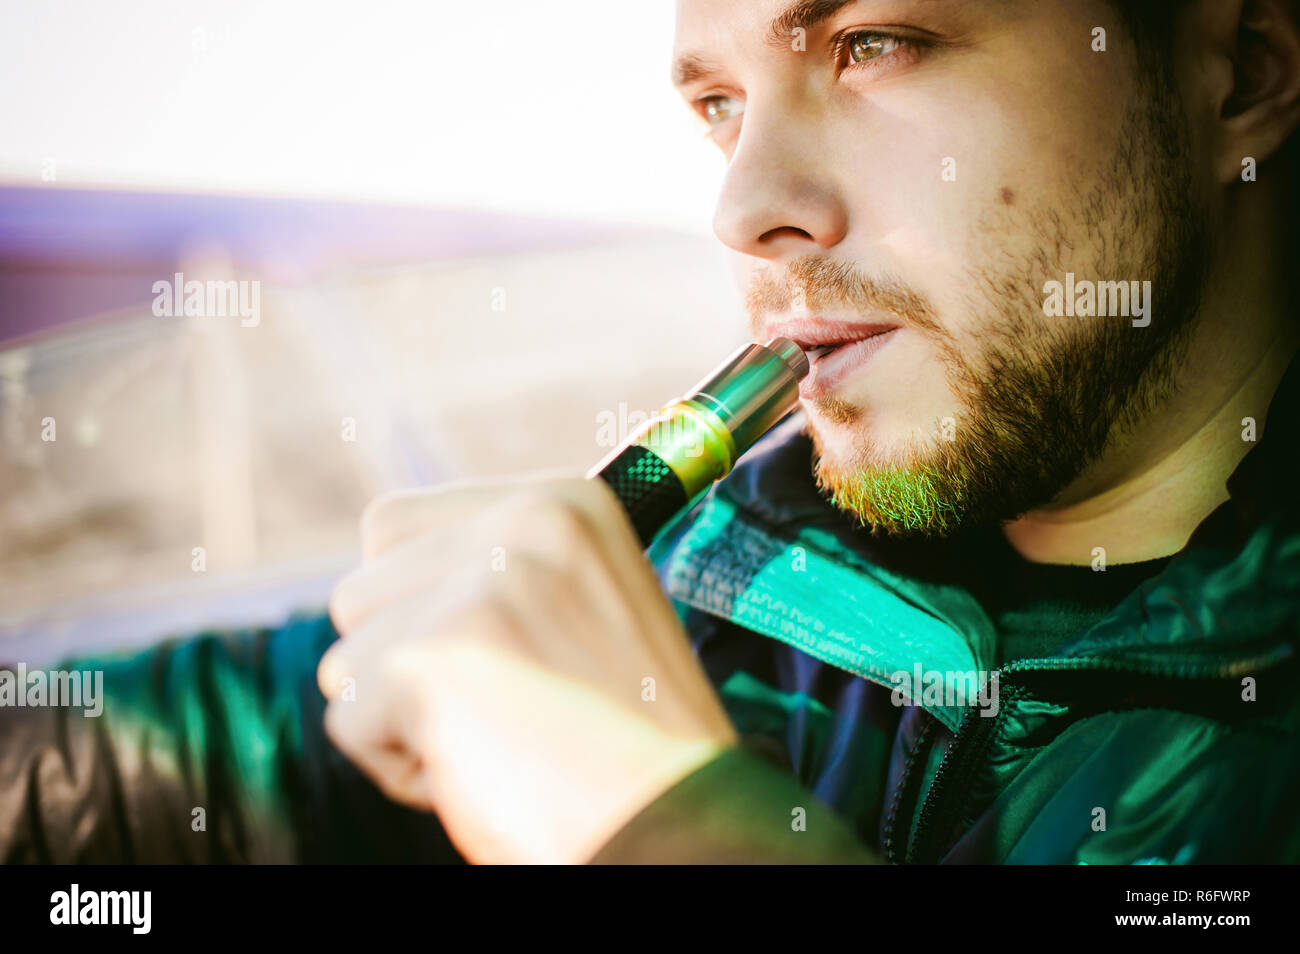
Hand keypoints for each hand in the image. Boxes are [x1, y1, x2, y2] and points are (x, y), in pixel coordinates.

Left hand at [317, 473, 737, 863]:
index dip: (420, 608)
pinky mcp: (436, 659)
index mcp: (565, 500)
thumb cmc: (628, 741)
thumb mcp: (583, 608)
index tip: (500, 656)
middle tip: (504, 707)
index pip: (393, 526)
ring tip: (499, 736)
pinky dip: (399, 766)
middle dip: (406, 662)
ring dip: (401, 713)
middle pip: (360, 589)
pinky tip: (485, 771)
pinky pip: (348, 719)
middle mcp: (525, 521)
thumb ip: (496, 570)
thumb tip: (377, 578)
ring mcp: (481, 587)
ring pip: (348, 654)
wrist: (681, 828)